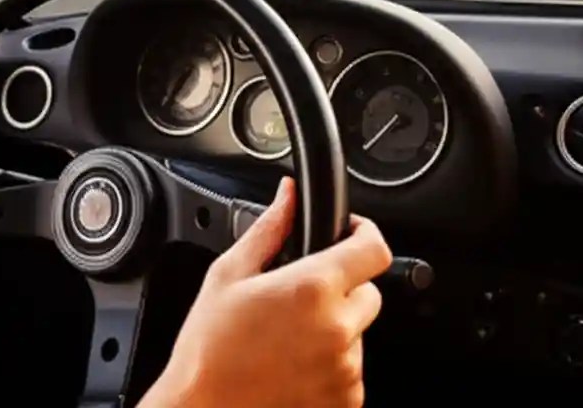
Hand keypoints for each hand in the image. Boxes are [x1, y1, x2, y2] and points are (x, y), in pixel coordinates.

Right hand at [143, 178, 391, 407]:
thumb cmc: (208, 350)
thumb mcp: (228, 276)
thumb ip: (269, 229)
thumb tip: (288, 195)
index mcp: (312, 290)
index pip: (374, 249)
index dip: (364, 235)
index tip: (350, 235)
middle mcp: (337, 330)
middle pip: (369, 293)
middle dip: (342, 289)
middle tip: (298, 300)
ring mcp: (345, 371)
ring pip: (358, 334)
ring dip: (334, 330)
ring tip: (286, 340)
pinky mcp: (346, 402)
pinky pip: (350, 371)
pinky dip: (330, 366)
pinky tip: (292, 366)